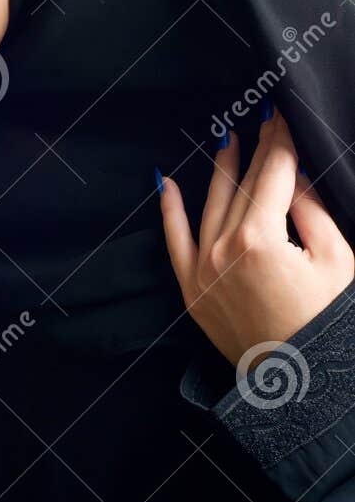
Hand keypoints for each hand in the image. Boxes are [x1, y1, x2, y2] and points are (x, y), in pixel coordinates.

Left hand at [159, 103, 354, 371]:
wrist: (302, 386)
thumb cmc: (328, 324)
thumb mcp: (336, 260)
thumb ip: (312, 211)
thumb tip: (295, 175)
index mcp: (260, 239)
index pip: (274, 174)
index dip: (281, 141)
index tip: (281, 115)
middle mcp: (223, 250)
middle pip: (243, 186)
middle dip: (256, 150)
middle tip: (263, 120)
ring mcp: (202, 271)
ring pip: (209, 206)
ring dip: (219, 170)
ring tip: (227, 139)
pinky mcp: (191, 291)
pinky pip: (174, 243)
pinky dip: (169, 211)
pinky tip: (166, 182)